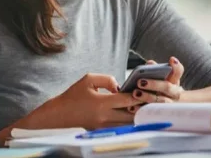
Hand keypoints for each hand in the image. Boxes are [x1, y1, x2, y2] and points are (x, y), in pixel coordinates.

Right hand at [27, 73, 141, 130]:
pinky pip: (120, 127)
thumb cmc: (74, 94)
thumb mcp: (88, 79)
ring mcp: (104, 126)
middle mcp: (104, 117)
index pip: (126, 100)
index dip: (138, 96)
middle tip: (149, 99)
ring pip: (127, 124)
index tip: (146, 91)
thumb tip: (120, 86)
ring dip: (135, 116)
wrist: (61, 113)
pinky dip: (127, 121)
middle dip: (140, 107)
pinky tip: (131, 114)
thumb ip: (107, 79)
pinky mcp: (102, 131)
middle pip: (130, 115)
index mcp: (101, 103)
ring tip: (143, 107)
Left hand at [128, 57, 184, 112]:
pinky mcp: (161, 115)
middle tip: (140, 82)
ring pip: (161, 102)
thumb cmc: (159, 90)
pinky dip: (141, 110)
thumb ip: (154, 70)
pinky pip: (152, 113)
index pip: (178, 72)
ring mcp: (169, 105)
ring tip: (135, 93)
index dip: (176, 67)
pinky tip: (132, 107)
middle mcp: (174, 93)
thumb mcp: (159, 80)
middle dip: (154, 84)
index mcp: (174, 82)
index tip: (172, 59)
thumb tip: (149, 64)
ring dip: (147, 97)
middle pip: (167, 87)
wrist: (166, 109)